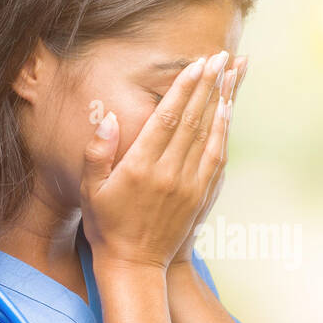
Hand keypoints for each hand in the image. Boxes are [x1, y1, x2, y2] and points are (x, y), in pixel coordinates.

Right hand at [80, 50, 233, 270]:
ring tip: (232, 74)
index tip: (196, 64)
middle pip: (194, 120)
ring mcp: (189, 185)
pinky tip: (228, 111)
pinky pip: (217, 157)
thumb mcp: (89, 190)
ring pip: (210, 135)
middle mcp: (169, 174)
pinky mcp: (201, 195)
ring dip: (222, 102)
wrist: (135, 266)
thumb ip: (97, 152)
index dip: (183, 88)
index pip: (167, 118)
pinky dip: (223, 131)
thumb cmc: (106, 225)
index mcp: (141, 167)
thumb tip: (109, 117)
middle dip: (208, 85)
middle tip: (220, 56)